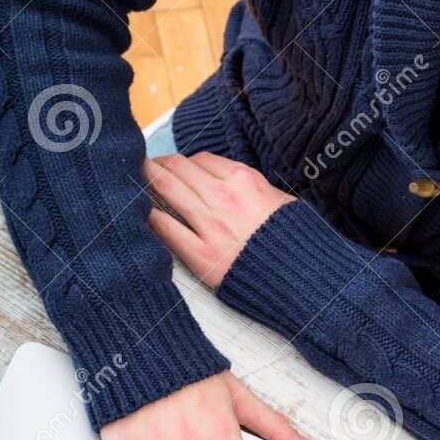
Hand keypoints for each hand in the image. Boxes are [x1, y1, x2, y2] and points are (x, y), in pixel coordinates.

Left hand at [144, 150, 294, 287]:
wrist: (304, 280)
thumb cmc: (299, 243)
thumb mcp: (285, 204)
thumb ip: (259, 190)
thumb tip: (241, 186)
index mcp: (245, 180)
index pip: (203, 160)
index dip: (185, 161)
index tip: (176, 166)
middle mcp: (224, 196)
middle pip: (179, 168)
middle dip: (158, 163)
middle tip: (144, 166)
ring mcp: (210, 225)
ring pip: (167, 189)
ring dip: (146, 180)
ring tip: (134, 180)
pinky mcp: (201, 254)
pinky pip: (165, 228)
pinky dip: (149, 216)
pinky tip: (139, 213)